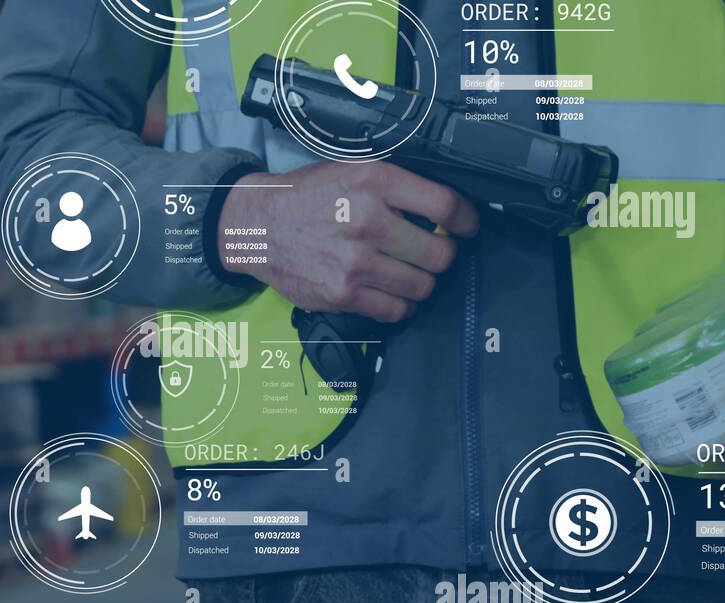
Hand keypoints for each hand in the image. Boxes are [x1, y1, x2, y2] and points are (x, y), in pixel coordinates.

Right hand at [218, 161, 478, 322]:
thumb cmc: (306, 198)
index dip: (467, 221)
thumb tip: (445, 207)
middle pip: (440, 254)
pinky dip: (400, 304)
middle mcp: (368, 221)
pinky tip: (389, 290)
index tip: (467, 227)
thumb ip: (396, 185)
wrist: (257, 227)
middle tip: (432, 252)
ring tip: (407, 272)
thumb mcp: (351, 170)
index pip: (446, 207)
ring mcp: (356, 262)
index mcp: (375, 182)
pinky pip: (395, 310)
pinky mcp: (343, 294)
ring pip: (422, 286)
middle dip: (442, 255)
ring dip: (421, 282)